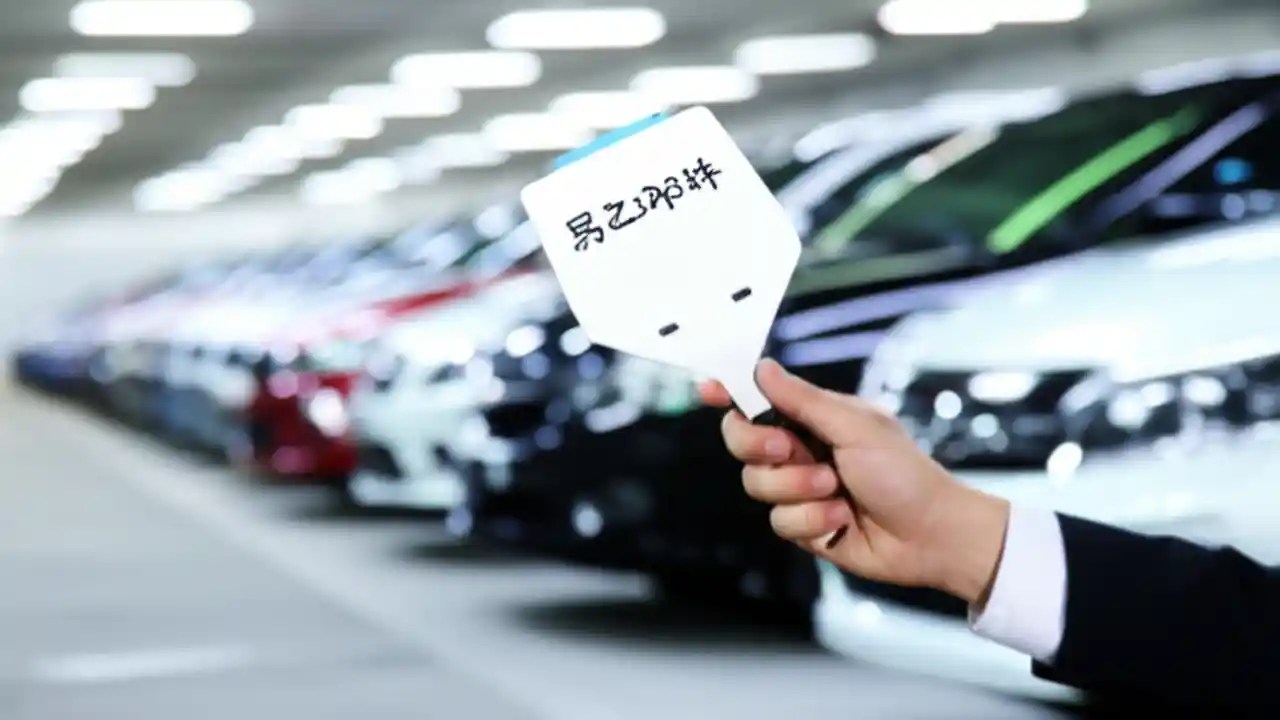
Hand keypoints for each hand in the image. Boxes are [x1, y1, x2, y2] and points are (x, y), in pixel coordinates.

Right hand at [700, 359, 1010, 605]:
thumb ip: (803, 400)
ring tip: (837, 490)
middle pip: (742, 442)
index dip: (729, 394)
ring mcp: (799, 489)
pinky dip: (812, 520)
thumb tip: (761, 367)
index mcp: (812, 418)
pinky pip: (779, 522)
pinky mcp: (804, 526)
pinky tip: (842, 519)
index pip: (759, 400)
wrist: (930, 534)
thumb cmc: (903, 472)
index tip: (710, 389)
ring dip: (798, 488)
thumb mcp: (854, 426)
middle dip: (759, 445)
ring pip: (756, 485)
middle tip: (789, 447)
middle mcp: (800, 451)